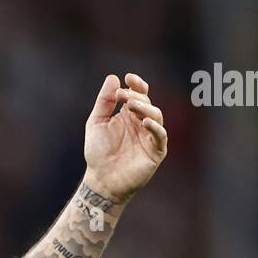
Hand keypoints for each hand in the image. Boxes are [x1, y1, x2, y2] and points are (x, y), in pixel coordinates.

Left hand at [83, 73, 167, 202]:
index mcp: (128, 115)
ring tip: (130, 105)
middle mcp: (141, 123)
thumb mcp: (96, 123)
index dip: (137, 85)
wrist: (101, 179)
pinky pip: (161, 136)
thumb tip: (113, 77)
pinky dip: (155, 128)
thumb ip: (104, 102)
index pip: (139, 95)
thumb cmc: (98, 152)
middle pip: (147, 103)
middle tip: (123, 95)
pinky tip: (144, 122)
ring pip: (156, 116)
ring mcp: (149, 137)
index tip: (128, 77)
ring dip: (144, 108)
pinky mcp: (156, 152)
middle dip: (136, 96)